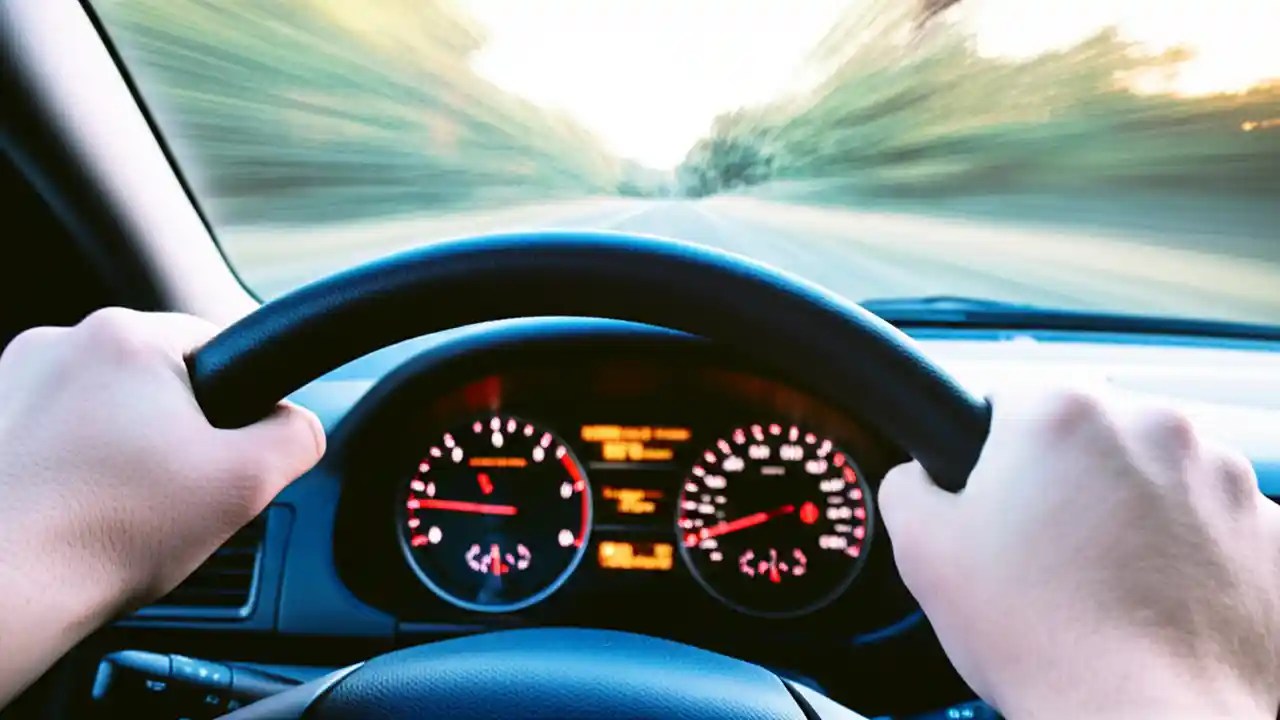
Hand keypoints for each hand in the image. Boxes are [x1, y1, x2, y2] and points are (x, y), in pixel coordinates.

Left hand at [0, 309, 323, 702]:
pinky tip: (80, 509)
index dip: (238, 405)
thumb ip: (297, 438)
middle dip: (177, 430)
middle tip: (177, 489)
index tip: (222, 456)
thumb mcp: (246, 484)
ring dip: (123, 446)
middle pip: (158, 377)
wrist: (4, 591)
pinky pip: (57, 431)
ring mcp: (9, 381)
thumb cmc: (110, 533)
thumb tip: (298, 427)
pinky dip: (75, 464)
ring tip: (122, 504)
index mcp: (126, 336)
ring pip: (104, 405)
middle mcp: (58, 342)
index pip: (219, 343)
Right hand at [880, 388, 1279, 718]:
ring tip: (1098, 580)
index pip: (1008, 397)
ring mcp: (1223, 476)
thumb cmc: (1045, 639)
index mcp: (1062, 412)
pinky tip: (1151, 595)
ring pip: (1154, 471)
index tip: (994, 495)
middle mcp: (1153, 426)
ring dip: (1127, 507)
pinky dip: (1184, 548)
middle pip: (1088, 432)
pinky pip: (1211, 520)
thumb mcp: (924, 551)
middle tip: (1039, 547)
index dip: (989, 450)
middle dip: (1062, 478)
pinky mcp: (1270, 529)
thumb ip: (907, 485)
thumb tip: (919, 478)